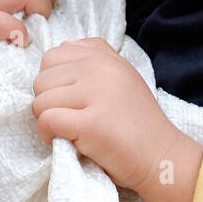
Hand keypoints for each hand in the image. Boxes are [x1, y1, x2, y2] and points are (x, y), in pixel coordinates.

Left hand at [30, 37, 182, 192]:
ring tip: (72, 131)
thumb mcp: (122, 76)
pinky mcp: (92, 123)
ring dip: (48, 121)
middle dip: (48, 103)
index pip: (51, 57)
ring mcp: (97, 94)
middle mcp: (101, 70)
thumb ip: (96, 56)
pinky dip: (49, 135)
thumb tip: (64, 45)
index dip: (53, 82)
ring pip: (40, 102)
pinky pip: (47, 121)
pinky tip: (69, 141)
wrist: (162, 156)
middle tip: (71, 119)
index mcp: (105, 58)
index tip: (71, 100)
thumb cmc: (137, 122)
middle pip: (41, 81)